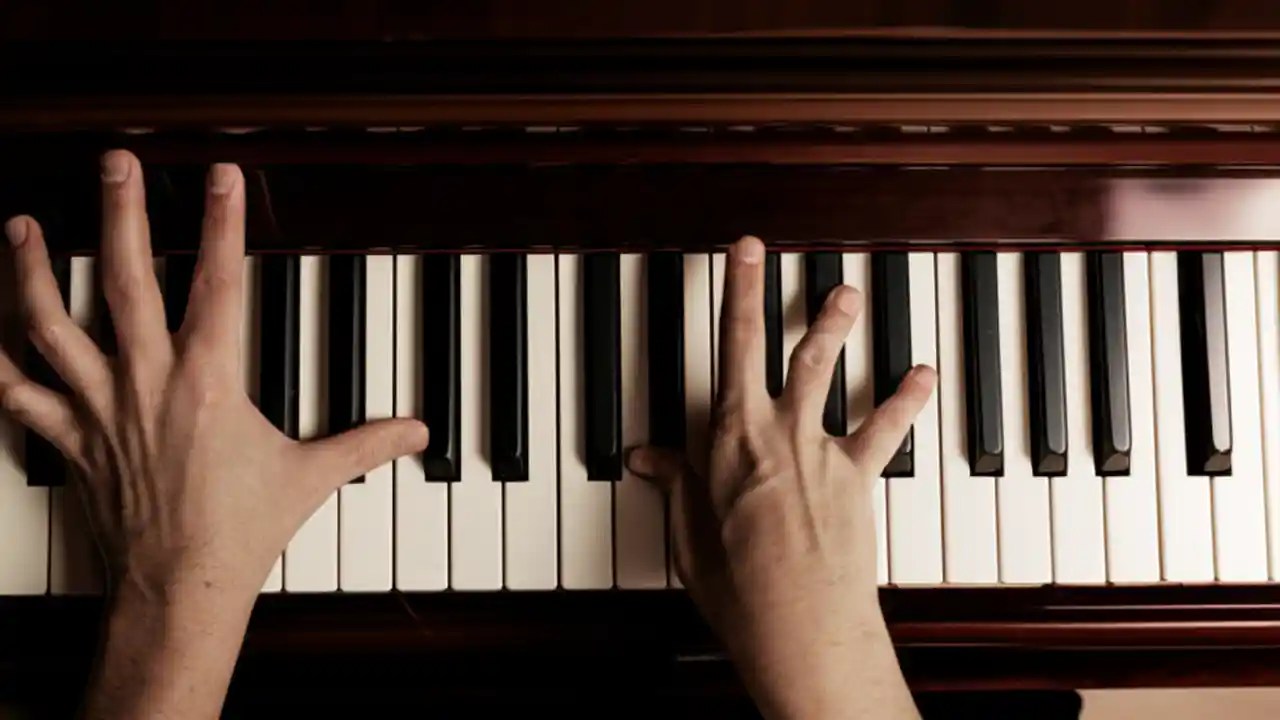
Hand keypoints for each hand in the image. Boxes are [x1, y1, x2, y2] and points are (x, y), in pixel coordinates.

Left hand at [0, 150, 427, 717]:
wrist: (180, 586)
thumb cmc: (240, 530)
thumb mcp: (312, 477)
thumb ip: (366, 444)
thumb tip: (415, 429)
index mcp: (210, 380)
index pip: (220, 282)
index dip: (225, 222)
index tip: (221, 174)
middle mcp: (149, 382)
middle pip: (127, 281)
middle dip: (120, 216)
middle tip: (114, 164)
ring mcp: (102, 407)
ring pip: (52, 326)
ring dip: (32, 273)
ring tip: (20, 226)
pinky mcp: (72, 439)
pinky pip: (22, 395)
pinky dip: (0, 363)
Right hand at [626, 236, 934, 719]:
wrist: (800, 622)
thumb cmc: (738, 585)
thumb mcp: (689, 533)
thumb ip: (676, 484)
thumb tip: (645, 458)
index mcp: (730, 437)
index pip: (730, 349)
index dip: (738, 291)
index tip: (744, 250)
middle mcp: (778, 431)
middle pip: (781, 348)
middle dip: (778, 296)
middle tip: (780, 256)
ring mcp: (821, 450)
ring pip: (828, 376)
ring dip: (837, 331)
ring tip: (848, 294)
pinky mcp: (856, 477)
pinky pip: (884, 430)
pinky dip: (906, 400)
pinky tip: (923, 374)